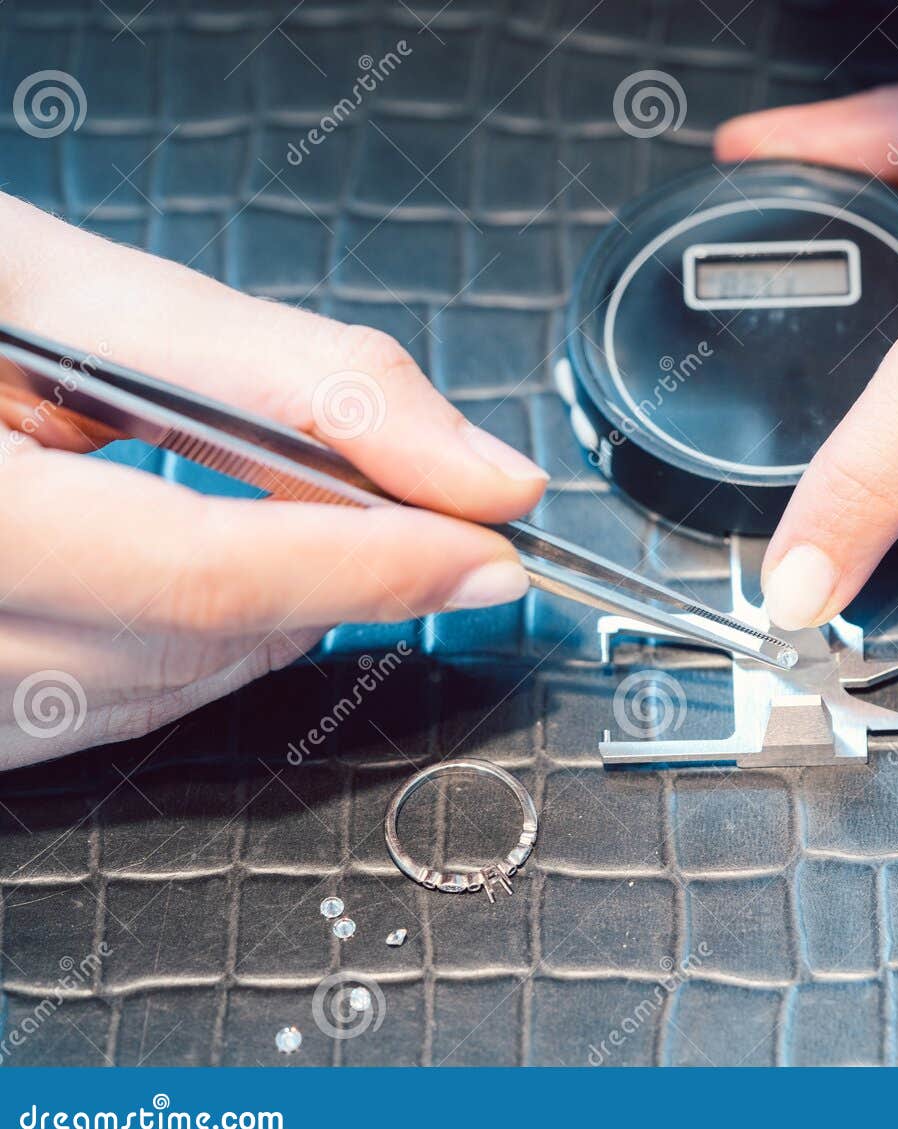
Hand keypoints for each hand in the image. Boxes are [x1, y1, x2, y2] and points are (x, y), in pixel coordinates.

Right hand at [0, 194, 545, 768]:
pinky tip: (189, 579)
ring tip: (273, 519)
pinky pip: (84, 720)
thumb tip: (475, 474)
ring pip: (147, 699)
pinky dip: (181, 649)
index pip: (194, 573)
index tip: (488, 550)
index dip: (370, 566)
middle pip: (184, 647)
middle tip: (409, 516)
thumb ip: (286, 378)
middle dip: (329, 578)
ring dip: (261, 616)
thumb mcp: (59, 289)